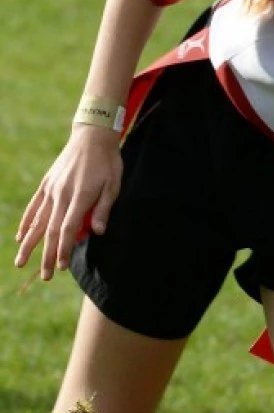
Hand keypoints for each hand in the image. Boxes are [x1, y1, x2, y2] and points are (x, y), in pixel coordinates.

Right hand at [15, 126, 122, 280]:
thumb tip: (96, 232)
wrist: (92, 136)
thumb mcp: (114, 184)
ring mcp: (51, 189)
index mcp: (80, 196)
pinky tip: (19, 237)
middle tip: (44, 276)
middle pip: (51, 230)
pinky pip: (34, 207)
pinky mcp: (46, 184)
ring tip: (20, 262)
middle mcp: (61, 194)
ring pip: (37, 222)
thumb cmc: (108, 162)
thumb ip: (103, 209)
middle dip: (46, 255)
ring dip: (29, 244)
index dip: (64, 249)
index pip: (68, 229)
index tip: (62, 267)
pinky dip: (26, 223)